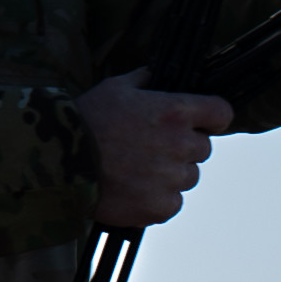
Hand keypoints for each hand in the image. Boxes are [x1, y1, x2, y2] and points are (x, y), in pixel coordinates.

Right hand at [76, 72, 233, 227]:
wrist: (59, 163)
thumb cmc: (86, 121)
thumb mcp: (115, 88)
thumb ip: (145, 80)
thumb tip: (157, 74)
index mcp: (175, 112)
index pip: (221, 113)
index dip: (212, 118)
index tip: (203, 122)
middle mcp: (180, 145)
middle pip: (203, 149)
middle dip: (183, 148)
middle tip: (152, 148)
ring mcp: (172, 178)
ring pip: (188, 177)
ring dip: (171, 175)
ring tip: (138, 170)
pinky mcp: (160, 206)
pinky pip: (172, 203)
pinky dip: (158, 199)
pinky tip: (134, 189)